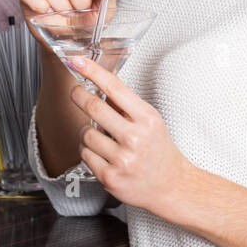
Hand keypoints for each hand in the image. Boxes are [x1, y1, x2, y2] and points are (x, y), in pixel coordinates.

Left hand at [67, 53, 192, 218]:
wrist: (171, 185)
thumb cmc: (159, 150)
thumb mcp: (150, 122)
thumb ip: (126, 106)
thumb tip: (98, 84)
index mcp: (147, 119)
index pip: (115, 88)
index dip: (93, 72)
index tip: (77, 61)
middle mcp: (135, 138)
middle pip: (94, 107)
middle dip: (79, 95)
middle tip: (75, 92)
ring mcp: (122, 159)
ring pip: (86, 133)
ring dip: (87, 131)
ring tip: (100, 136)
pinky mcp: (109, 177)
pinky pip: (84, 155)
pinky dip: (88, 151)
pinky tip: (102, 154)